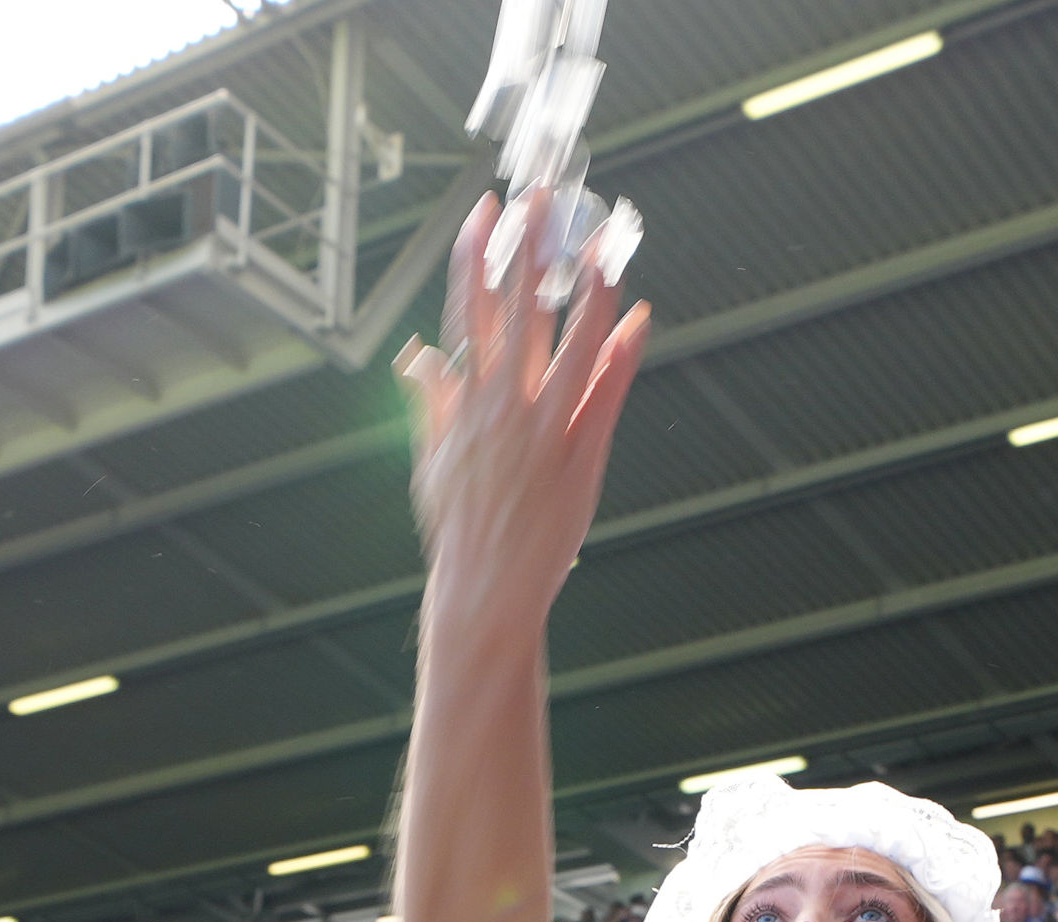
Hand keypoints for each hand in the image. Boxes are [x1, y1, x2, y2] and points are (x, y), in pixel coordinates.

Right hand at [397, 191, 646, 622]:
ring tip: (602, 243)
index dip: (476, 255)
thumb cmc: (458, 529)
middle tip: (544, 195)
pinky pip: (606, 396)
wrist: (483, 590)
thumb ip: (430, 403)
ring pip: (572, 345)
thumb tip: (420, 358)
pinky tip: (637, 317)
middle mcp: (503, 407)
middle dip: (531, 248)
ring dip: (588, 290)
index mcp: (465, 401)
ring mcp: (544, 431)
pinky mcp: (580, 458)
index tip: (483, 209)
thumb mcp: (431, 461)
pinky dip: (622, 355)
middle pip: (520, 310)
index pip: (467, 310)